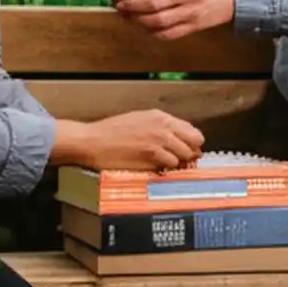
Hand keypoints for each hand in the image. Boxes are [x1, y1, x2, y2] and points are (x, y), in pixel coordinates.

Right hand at [56, 110, 205, 170]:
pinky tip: (158, 169)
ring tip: (167, 166)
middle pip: (195, 142)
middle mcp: (164, 126)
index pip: (192, 130)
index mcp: (161, 117)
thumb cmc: (111, 132)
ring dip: (179, 163)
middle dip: (191, 153)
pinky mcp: (152, 154)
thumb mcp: (139, 120)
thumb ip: (160, 128)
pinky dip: (168, 169)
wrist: (92, 141)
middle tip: (182, 162)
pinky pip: (172, 164)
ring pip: (186, 155)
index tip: (189, 151)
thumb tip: (176, 139)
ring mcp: (159, 140)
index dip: (192, 143)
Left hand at [111, 0, 233, 40]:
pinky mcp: (193, 27)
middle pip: (153, 3)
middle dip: (130, 5)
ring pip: (158, 21)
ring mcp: (191, 12)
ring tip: (127, 16)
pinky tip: (142, 27)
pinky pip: (168, 34)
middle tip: (118, 6)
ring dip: (137, 20)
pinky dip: (151, 32)